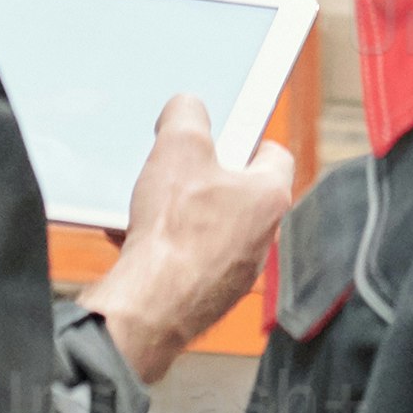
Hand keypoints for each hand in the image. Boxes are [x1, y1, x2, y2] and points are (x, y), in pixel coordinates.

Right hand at [89, 92, 293, 387]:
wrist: (150, 305)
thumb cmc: (174, 232)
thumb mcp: (178, 147)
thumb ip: (186, 114)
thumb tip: (186, 107)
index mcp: (269, 197)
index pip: (275, 154)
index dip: (248, 137)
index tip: (227, 132)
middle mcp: (262, 237)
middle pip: (238, 191)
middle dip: (204, 178)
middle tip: (178, 170)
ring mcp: (236, 271)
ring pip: (211, 228)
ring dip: (183, 215)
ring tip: (151, 208)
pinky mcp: (208, 295)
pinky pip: (190, 259)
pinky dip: (167, 247)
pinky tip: (137, 240)